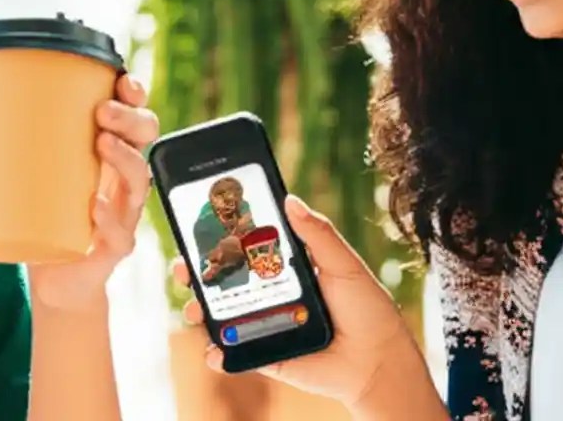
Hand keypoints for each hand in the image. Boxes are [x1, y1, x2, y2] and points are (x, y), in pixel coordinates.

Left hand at [27, 74, 159, 312]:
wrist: (57, 280)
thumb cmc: (45, 220)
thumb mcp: (22, 184)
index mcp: (107, 152)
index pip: (130, 113)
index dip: (133, 94)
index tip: (121, 80)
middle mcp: (122, 177)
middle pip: (145, 136)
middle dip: (131, 118)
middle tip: (103, 111)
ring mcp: (123, 211)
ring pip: (140, 179)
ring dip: (126, 157)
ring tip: (101, 144)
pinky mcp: (115, 246)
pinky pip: (121, 231)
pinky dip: (110, 218)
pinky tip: (96, 206)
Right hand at [172, 195, 424, 412]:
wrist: (378, 363)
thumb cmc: (367, 310)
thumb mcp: (344, 264)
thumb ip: (318, 234)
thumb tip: (291, 199)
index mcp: (285, 267)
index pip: (246, 247)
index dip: (220, 237)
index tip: (199, 225)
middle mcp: (269, 293)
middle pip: (225, 278)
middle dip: (198, 271)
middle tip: (183, 266)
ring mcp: (263, 324)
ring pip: (221, 314)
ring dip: (199, 308)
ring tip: (195, 306)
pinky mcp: (264, 355)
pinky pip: (233, 354)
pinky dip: (217, 353)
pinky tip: (213, 348)